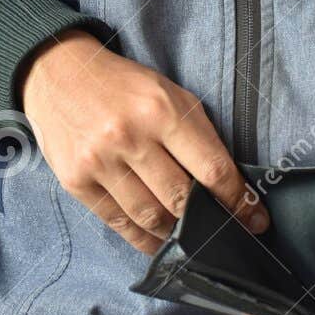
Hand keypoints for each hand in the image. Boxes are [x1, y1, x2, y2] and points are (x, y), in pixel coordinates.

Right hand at [19, 30, 264, 252]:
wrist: (59, 73)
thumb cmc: (124, 86)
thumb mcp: (169, 94)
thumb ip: (197, 135)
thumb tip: (228, 184)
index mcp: (162, 110)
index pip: (212, 169)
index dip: (238, 201)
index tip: (255, 220)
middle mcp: (130, 137)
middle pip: (182, 199)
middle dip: (210, 223)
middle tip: (225, 234)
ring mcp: (100, 161)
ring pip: (150, 217)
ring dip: (176, 234)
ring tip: (191, 238)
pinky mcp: (76, 180)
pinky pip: (117, 222)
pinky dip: (142, 238)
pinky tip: (158, 241)